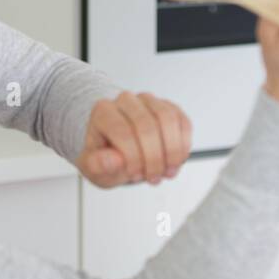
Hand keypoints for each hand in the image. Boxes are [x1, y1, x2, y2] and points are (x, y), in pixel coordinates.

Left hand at [77, 91, 192, 187]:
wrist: (118, 150)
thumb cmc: (106, 157)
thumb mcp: (94, 169)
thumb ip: (98, 165)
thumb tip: (114, 160)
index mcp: (103, 112)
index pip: (123, 132)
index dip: (133, 158)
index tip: (134, 175)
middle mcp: (126, 101)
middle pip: (147, 126)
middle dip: (154, 159)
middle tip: (153, 178)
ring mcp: (148, 101)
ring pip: (168, 120)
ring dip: (172, 151)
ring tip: (167, 171)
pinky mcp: (168, 107)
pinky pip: (182, 122)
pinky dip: (183, 145)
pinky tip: (175, 161)